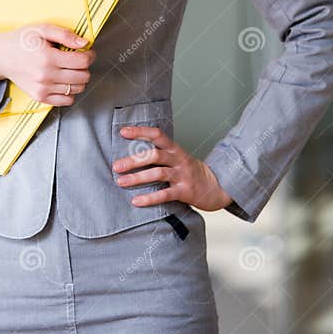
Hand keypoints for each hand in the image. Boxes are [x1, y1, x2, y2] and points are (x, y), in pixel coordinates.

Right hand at [0, 23, 95, 105]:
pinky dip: (70, 92)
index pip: (82, 62)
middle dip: (85, 67)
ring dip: (79, 79)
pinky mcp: (40, 97)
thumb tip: (84, 44)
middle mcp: (46, 76)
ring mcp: (42, 89)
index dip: (89, 55)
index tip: (87, 52)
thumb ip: (65, 35)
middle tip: (78, 60)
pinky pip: (66, 101)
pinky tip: (64, 81)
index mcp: (48, 58)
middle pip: (82, 77)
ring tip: (69, 69)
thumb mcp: (42, 29)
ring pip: (77, 89)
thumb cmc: (22, 41)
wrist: (1, 56)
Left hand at [112, 125, 233, 211]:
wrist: (216, 186)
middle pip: (155, 155)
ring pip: (158, 173)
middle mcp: (178, 159)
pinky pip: (165, 194)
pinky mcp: (185, 192)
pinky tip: (136, 201)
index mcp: (175, 149)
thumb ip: (159, 155)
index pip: (157, 135)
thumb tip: (130, 154)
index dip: (140, 132)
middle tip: (116, 166)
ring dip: (137, 178)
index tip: (123, 132)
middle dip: (134, 160)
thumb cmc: (190, 171)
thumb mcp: (177, 158)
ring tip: (121, 182)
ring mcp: (182, 175)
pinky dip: (150, 198)